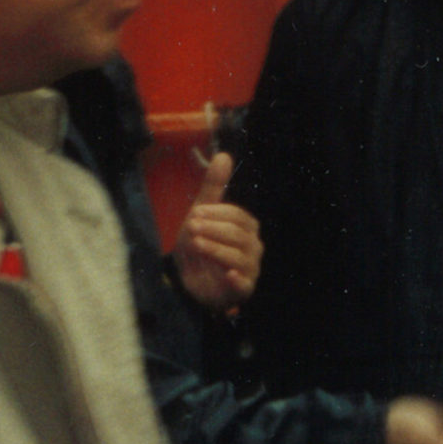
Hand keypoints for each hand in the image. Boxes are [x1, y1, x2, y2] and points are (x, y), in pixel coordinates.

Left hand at [173, 152, 261, 312]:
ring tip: (196, 244)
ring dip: (216, 249)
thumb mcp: (201, 215)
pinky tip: (226, 274)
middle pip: (240, 235)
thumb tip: (223, 154)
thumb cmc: (200, 245)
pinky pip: (244, 283)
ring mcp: (250, 268)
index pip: (238, 216)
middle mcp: (253, 247)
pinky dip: (236, 278)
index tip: (195, 214)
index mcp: (246, 228)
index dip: (218, 214)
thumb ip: (214, 187)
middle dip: (215, 229)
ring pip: (239, 256)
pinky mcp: (243, 289)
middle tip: (192, 226)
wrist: (189, 281)